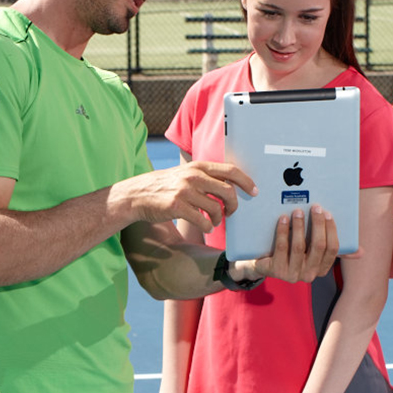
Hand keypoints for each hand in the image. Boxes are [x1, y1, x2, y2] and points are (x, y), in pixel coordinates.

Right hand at [120, 161, 255, 233]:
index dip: (246, 181)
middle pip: (228, 191)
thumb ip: (206, 176)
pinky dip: (207, 226)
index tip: (254, 191)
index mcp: (199, 166)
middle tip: (232, 212)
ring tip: (214, 221)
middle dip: (234, 205)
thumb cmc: (166, 185)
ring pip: (216, 208)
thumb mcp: (186, 173)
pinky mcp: (178, 206)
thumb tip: (231, 185)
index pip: (230, 171)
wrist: (138, 194)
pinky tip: (205, 225)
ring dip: (219, 218)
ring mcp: (185, 191)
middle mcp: (194, 176)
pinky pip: (203, 220)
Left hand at [253, 206, 338, 282]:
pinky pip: (282, 247)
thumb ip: (318, 240)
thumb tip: (327, 217)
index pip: (332, 249)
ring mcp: (293, 274)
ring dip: (299, 225)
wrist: (266, 265)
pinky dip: (283, 231)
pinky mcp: (278, 271)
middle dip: (318, 224)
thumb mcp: (307, 251)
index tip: (327, 213)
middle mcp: (310, 274)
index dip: (331, 230)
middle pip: (318, 246)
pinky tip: (283, 219)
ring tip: (297, 211)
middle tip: (315, 207)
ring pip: (299, 246)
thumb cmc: (291, 253)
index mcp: (321, 269)